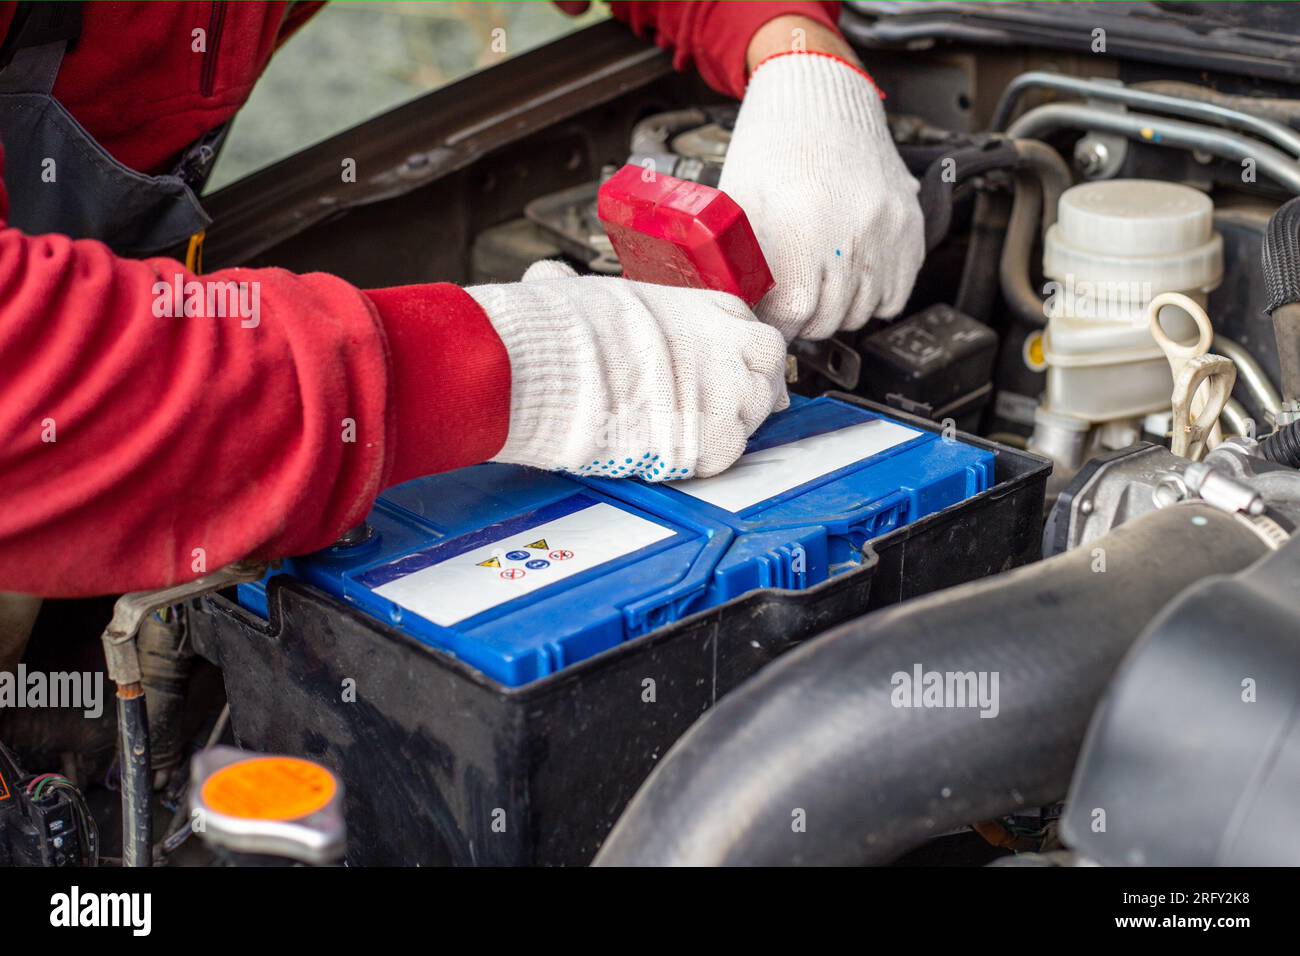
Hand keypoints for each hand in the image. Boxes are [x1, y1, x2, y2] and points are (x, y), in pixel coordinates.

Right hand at [465, 261, 788, 479]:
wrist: (561, 369)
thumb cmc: (569, 328)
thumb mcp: (584, 289)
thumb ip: (583, 289)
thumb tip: (549, 279)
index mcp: (710, 307)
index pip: (751, 332)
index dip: (735, 355)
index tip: (718, 368)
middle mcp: (732, 346)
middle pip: (767, 371)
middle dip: (750, 387)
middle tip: (715, 404)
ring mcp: (731, 395)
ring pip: (754, 416)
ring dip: (728, 424)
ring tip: (687, 429)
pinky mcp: (718, 441)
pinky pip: (729, 454)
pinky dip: (707, 457)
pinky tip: (678, 449)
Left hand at [719, 50, 924, 340]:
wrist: (822, 100)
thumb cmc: (774, 145)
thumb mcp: (740, 204)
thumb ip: (741, 261)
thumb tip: (744, 311)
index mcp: (804, 226)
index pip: (795, 313)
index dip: (778, 323)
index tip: (771, 319)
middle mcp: (853, 230)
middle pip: (831, 318)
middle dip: (806, 321)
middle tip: (792, 307)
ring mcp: (888, 230)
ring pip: (865, 312)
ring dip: (839, 311)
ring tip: (819, 288)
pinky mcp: (910, 228)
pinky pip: (897, 294)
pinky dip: (873, 298)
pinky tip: (850, 279)